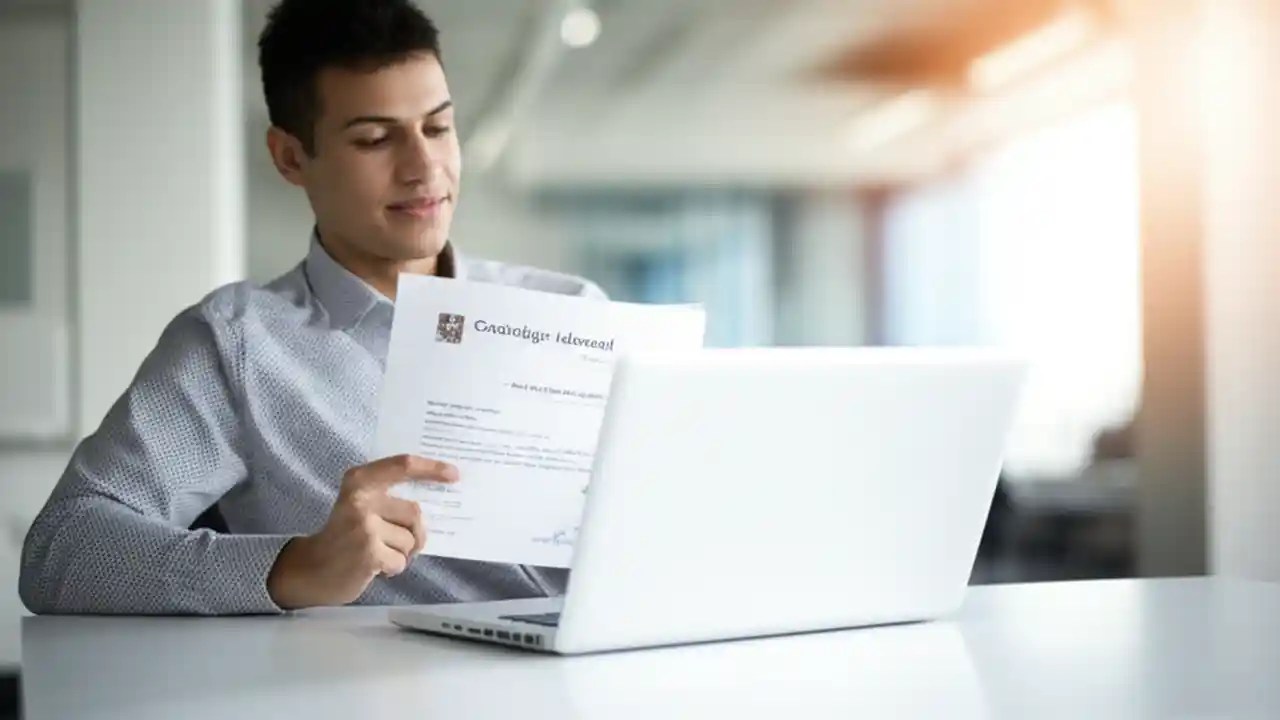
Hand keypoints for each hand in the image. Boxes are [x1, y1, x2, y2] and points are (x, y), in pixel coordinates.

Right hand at [267, 454, 457, 608]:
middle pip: (415, 512)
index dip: (432, 468)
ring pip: (410, 540)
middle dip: (414, 532)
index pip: (403, 465)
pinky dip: (394, 568)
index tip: (454, 474)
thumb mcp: (361, 506)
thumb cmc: (345, 536)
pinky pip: (401, 560)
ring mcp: (364, 526)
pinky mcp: (369, 553)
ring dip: (401, 553)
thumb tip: (438, 499)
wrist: (311, 569)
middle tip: (398, 543)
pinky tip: (374, 567)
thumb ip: (390, 498)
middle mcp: (361, 499)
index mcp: (360, 481)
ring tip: (378, 554)